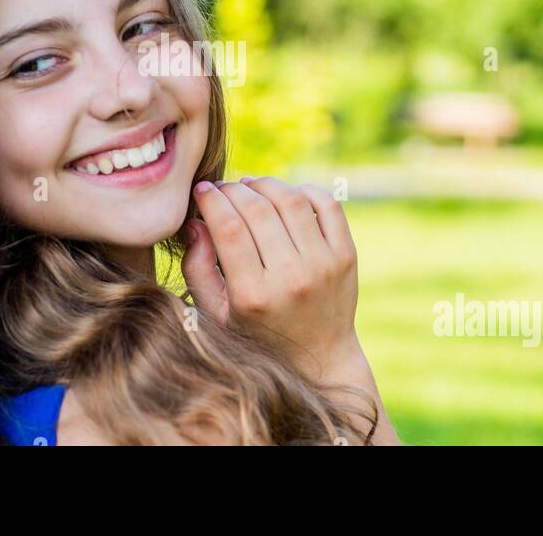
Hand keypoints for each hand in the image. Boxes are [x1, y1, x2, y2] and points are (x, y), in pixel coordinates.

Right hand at [181, 176, 362, 379]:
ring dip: (266, 184)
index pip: (228, 227)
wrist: (320, 358)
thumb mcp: (216, 314)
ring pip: (291, 200)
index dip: (211, 199)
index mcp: (253, 295)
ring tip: (250, 186)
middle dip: (233, 189)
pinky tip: (286, 195)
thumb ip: (197, 268)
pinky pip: (327, 205)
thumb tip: (196, 222)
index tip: (201, 190)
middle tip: (223, 187)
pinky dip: (304, 190)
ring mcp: (323, 265)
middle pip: (257, 209)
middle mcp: (291, 278)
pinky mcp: (345, 256)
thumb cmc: (257, 333)